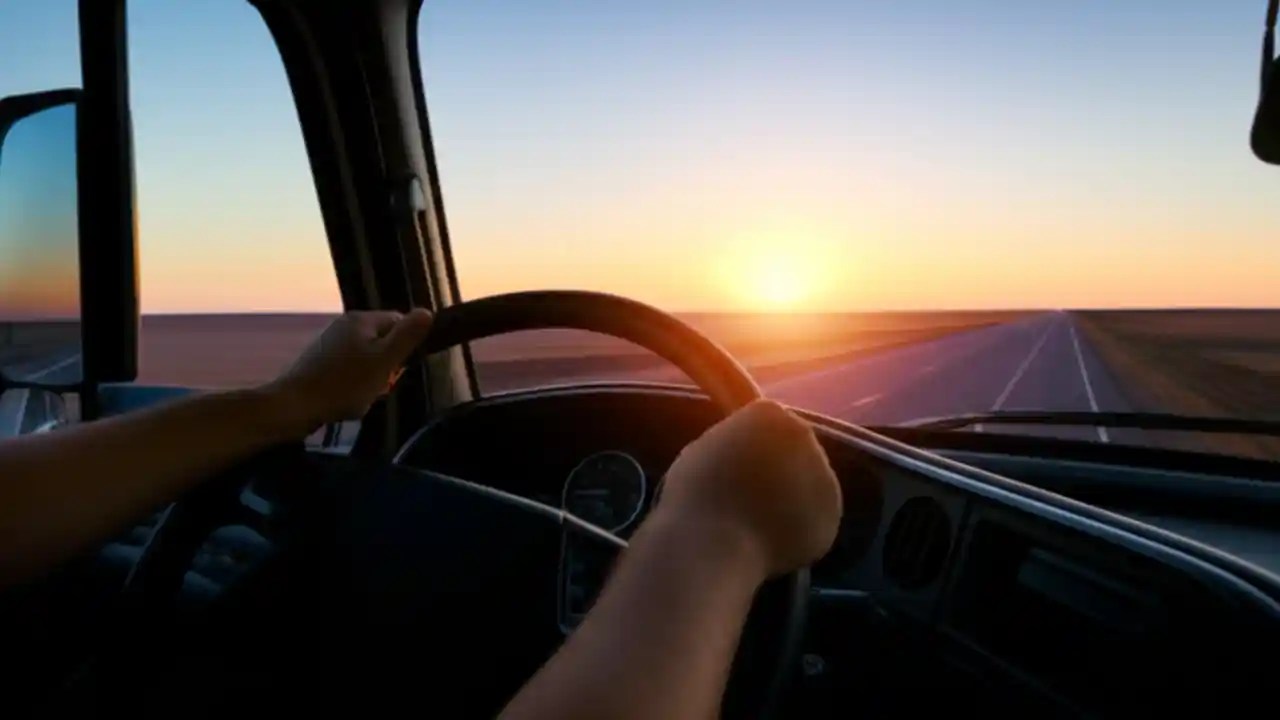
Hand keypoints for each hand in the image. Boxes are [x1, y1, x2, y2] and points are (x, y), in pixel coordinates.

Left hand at [263, 308, 433, 434]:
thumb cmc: (345, 384)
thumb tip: (427, 312)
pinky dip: (352, 381)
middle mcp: (344, 324)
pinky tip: (346, 397)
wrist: (295, 405)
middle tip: (381, 385)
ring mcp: (328, 341)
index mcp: (361, 320)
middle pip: (381, 340)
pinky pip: (347, 367)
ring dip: (370, 376)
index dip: (406, 345)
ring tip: (362, 394)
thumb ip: (407, 336)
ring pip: (365, 356)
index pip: (398, 322)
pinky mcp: (318, 359)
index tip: (400, 368)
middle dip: (386, 364)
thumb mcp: (384, 361)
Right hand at [652, 399, 841, 578]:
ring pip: (810, 482)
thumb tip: (745, 456)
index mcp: (769, 413)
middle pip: (796, 447)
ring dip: (794, 496)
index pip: (768, 421)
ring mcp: (824, 474)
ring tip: (761, 524)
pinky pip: (816, 517)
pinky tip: (776, 541)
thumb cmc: (696, 496)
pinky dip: (802, 528)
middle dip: (780, 467)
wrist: (715, 544)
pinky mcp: (832, 513)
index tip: (735, 466)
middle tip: (750, 497)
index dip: (752, 446)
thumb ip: (735, 445)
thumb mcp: (705, 450)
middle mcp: (804, 435)